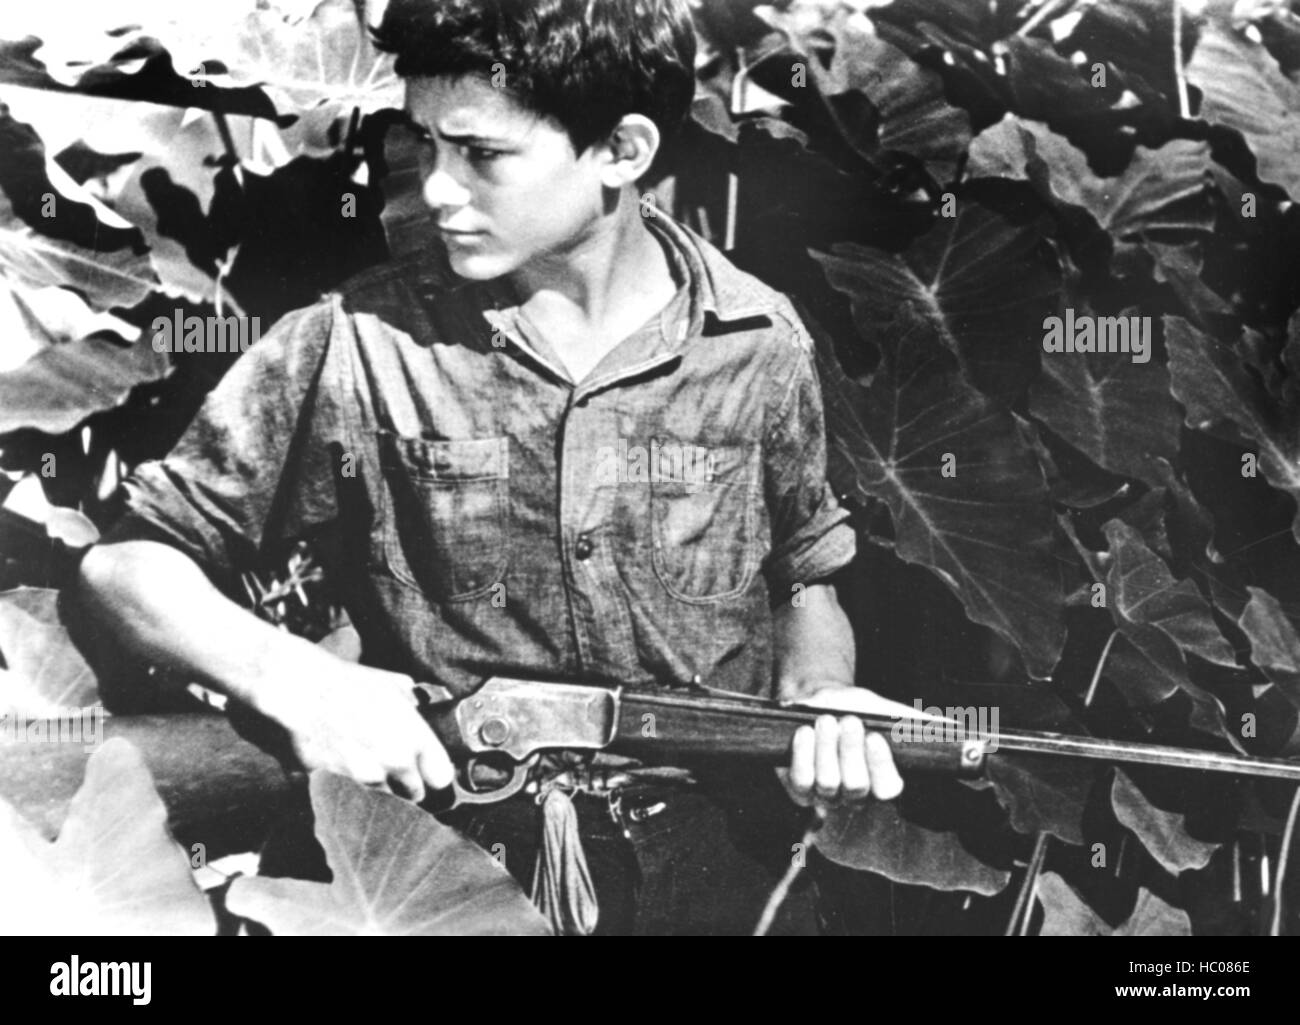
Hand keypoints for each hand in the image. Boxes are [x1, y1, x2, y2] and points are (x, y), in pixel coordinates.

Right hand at [265, 661, 453, 802]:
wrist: (299, 689)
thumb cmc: (346, 682)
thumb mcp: (390, 683)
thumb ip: (412, 702)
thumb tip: (421, 706)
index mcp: (413, 738)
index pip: (441, 778)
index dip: (434, 775)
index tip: (428, 772)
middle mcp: (392, 763)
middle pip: (413, 794)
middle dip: (406, 785)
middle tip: (392, 767)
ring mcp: (361, 778)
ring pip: (379, 797)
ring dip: (375, 785)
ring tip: (360, 760)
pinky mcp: (333, 787)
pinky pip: (345, 793)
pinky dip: (343, 785)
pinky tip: (336, 763)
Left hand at [778, 686, 908, 807]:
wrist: (818, 703)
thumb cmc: (858, 710)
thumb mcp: (884, 710)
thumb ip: (912, 720)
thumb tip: (950, 727)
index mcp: (881, 781)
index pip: (888, 789)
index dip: (880, 766)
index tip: (875, 737)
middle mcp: (855, 796)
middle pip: (856, 787)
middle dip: (851, 752)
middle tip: (848, 722)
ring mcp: (826, 795)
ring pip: (827, 784)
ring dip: (826, 750)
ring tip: (826, 721)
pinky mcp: (800, 789)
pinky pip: (801, 782)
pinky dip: (803, 756)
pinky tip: (805, 733)